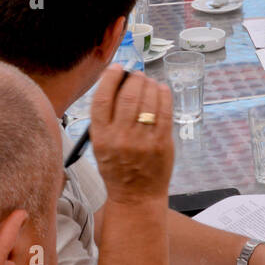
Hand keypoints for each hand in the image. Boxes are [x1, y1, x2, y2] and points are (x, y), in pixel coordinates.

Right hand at [90, 67, 173, 204]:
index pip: (102, 99)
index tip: (117, 68)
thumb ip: (107, 119)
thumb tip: (119, 85)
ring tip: (148, 82)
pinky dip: (163, 95)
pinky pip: (164, 111)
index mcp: (100, 137)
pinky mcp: (162, 143)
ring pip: (147, 100)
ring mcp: (142, 140)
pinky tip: (161, 90)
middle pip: (127, 96)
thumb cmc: (117, 168)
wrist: (136, 196)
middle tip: (137, 75)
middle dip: (134, 79)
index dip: (110, 78)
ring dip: (149, 85)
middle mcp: (120, 137)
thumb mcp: (101, 145)